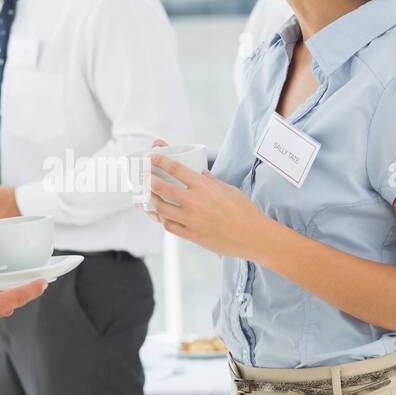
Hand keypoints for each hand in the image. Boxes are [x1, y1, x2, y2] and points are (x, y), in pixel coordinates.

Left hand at [142, 152, 267, 258]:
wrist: (253, 237)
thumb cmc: (245, 212)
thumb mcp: (229, 190)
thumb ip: (212, 181)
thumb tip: (201, 174)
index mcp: (204, 187)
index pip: (176, 169)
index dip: (161, 161)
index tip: (153, 157)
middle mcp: (195, 202)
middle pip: (163, 189)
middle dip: (148, 181)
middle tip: (142, 177)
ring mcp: (191, 220)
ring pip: (162, 209)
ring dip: (150, 202)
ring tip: (145, 197)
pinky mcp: (192, 235)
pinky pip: (170, 226)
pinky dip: (163, 220)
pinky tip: (161, 216)